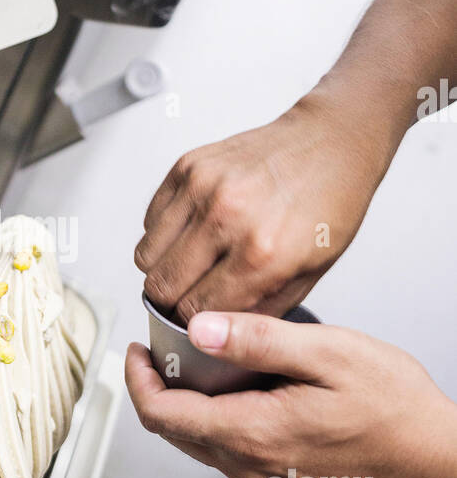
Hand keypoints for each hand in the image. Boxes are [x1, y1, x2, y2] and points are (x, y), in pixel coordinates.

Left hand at [125, 312, 456, 477]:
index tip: (136, 348)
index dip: (136, 379)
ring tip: (197, 358)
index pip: (161, 414)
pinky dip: (212, 416)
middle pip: (171, 430)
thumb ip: (258, 341)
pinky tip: (237, 386)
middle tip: (161, 346)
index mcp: (251, 433)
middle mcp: (248, 465)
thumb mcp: (327, 354)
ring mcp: (261, 477)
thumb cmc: (392, 406)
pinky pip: (224, 449)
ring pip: (196, 441)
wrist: (432, 458)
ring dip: (184, 402)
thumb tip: (200, 329)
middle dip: (156, 387)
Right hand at [134, 95, 388, 321]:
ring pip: (146, 257)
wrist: (332, 142)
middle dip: (172, 302)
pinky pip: (150, 221)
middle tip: (191, 296)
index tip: (201, 322)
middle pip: (161, 287)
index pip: (196, 312)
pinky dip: (164, 235)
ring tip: (191, 265)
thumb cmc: (329, 204)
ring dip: (163, 269)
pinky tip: (193, 232)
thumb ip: (260, 311)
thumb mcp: (310, 275)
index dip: (196, 324)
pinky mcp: (188, 166)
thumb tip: (218, 335)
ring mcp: (203, 187)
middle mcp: (227, 217)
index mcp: (262, 253)